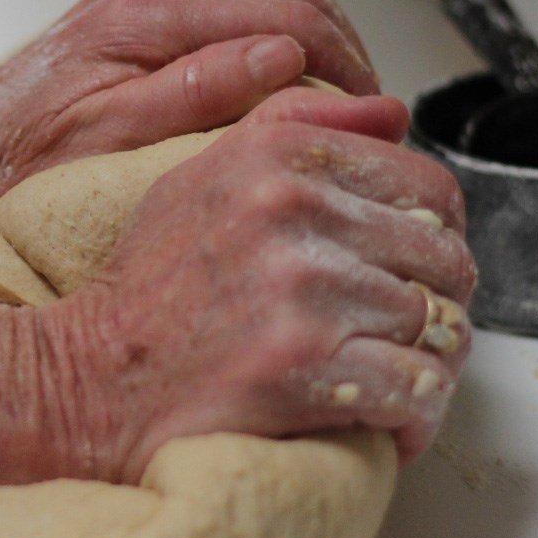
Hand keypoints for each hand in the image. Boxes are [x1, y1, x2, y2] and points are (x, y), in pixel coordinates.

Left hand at [0, 0, 379, 210]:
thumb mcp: (113, 144)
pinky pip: (229, 12)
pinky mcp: (137, 22)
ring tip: (333, 100)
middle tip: (364, 106)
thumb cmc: (15, 169)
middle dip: (341, 44)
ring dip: (311, 41)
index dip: (346, 62)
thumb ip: (200, 93)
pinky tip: (279, 88)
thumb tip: (284, 63)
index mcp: (146, 18)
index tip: (371, 110)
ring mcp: (143, 4)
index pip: (287, 13)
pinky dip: (271, 42)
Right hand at [38, 86, 474, 483]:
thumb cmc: (148, 287)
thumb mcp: (204, 174)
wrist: (91, 377)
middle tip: (407, 335)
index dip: (438, 238)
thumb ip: (297, 127)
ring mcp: (302, 291)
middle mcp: (295, 211)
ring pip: (440, 329)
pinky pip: (416, 389)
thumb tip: (394, 113)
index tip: (416, 271)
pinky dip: (416, 417)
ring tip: (394, 381)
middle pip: (446, 260)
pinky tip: (391, 424)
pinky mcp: (303, 368)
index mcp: (281, 157)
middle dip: (439, 305)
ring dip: (428, 366)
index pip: (430, 188)